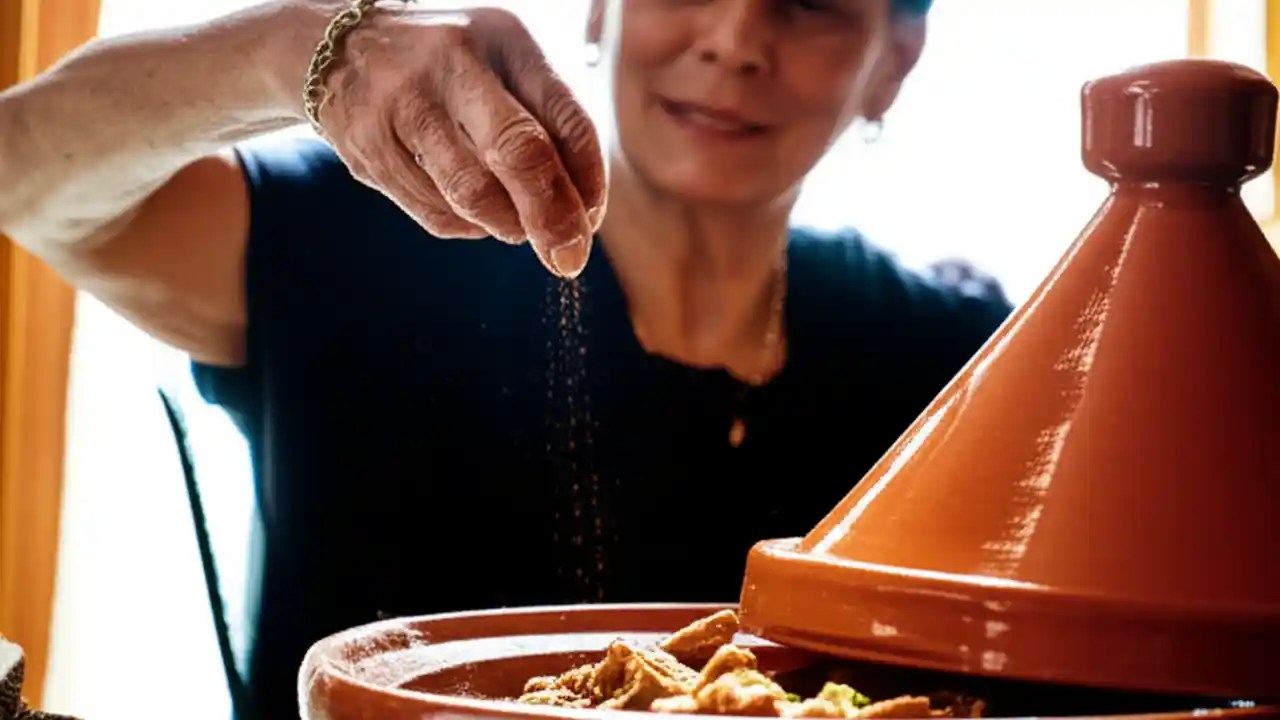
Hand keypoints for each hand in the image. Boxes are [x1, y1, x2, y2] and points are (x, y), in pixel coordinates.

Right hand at [303, 4, 605, 277]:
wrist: (333, 48)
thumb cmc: (449, 67)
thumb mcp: (502, 65)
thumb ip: (547, 124)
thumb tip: (581, 216)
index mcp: (503, 37)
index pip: (566, 118)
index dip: (588, 181)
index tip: (589, 219)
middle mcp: (453, 60)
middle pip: (519, 152)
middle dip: (552, 217)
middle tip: (568, 258)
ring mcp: (404, 101)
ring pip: (472, 192)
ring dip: (506, 224)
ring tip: (514, 227)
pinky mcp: (368, 145)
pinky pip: (433, 210)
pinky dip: (464, 225)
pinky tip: (471, 215)